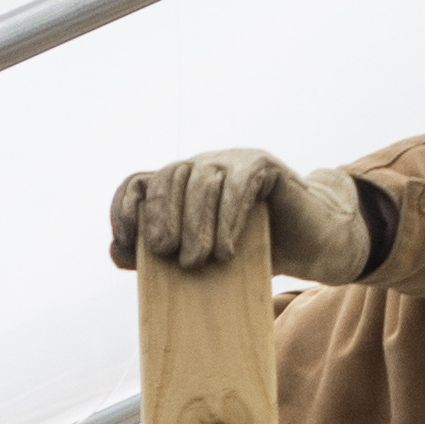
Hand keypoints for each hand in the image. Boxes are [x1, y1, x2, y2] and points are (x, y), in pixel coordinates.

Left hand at [107, 148, 370, 281]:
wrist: (309, 245)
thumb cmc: (254, 254)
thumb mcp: (203, 258)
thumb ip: (162, 256)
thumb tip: (115, 251)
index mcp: (180, 186)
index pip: (138, 182)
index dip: (126, 208)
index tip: (126, 241)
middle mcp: (202, 165)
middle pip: (168, 177)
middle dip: (162, 217)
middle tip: (168, 256)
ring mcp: (232, 161)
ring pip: (202, 180)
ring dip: (195, 224)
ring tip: (196, 263)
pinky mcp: (263, 166)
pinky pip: (238, 184)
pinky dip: (228, 218)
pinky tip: (227, 251)